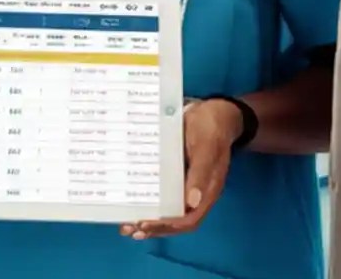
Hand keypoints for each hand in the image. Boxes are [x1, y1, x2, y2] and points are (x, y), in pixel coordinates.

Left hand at [120, 99, 242, 239]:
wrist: (214, 112)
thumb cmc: (210, 127)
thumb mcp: (206, 147)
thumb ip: (200, 173)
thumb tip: (192, 202)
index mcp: (208, 190)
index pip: (189, 218)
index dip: (167, 225)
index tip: (144, 224)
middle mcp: (197, 192)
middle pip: (177, 220)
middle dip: (154, 227)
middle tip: (129, 229)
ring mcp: (187, 185)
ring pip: (169, 211)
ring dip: (150, 221)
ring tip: (127, 226)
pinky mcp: (177, 176)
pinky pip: (164, 195)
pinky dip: (150, 203)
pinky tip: (134, 205)